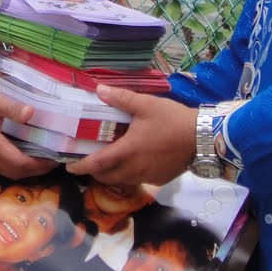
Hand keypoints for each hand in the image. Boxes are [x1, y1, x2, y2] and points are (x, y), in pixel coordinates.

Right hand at [0, 83, 56, 178]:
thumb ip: (12, 108)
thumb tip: (33, 113)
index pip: (21, 162)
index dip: (40, 164)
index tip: (55, 158)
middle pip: (17, 172)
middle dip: (37, 170)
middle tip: (54, 161)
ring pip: (9, 172)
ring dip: (27, 170)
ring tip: (43, 160)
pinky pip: (2, 167)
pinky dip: (17, 166)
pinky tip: (25, 155)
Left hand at [67, 86, 197, 185]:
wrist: (202, 137)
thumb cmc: (172, 119)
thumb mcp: (146, 105)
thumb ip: (121, 98)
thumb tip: (99, 90)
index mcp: (127, 151)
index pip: (97, 163)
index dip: (81, 166)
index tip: (69, 166)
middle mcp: (134, 168)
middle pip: (107, 177)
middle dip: (94, 173)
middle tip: (88, 163)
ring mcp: (147, 176)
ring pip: (122, 180)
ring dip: (111, 175)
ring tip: (109, 162)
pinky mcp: (159, 179)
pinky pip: (138, 180)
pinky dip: (129, 174)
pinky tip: (133, 162)